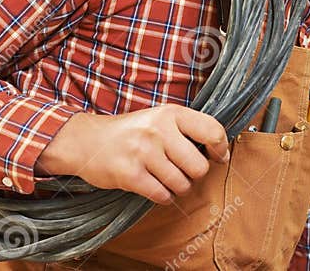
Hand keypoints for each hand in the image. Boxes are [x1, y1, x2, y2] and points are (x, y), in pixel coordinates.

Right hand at [34, 104, 229, 203]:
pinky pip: (162, 196)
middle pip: (199, 167)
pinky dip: (162, 196)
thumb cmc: (132, 132)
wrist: (87, 140)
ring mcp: (144, 152)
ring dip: (177, 187)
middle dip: (193, 174)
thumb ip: (188, 129)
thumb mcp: (160, 118)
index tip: (217, 157)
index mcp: (171, 113)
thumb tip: (222, 151)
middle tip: (182, 170)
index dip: (221, 149)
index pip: (213, 131)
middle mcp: (159, 130)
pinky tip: (153, 186)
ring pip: (182, 184)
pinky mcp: (130, 175)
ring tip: (165, 177)